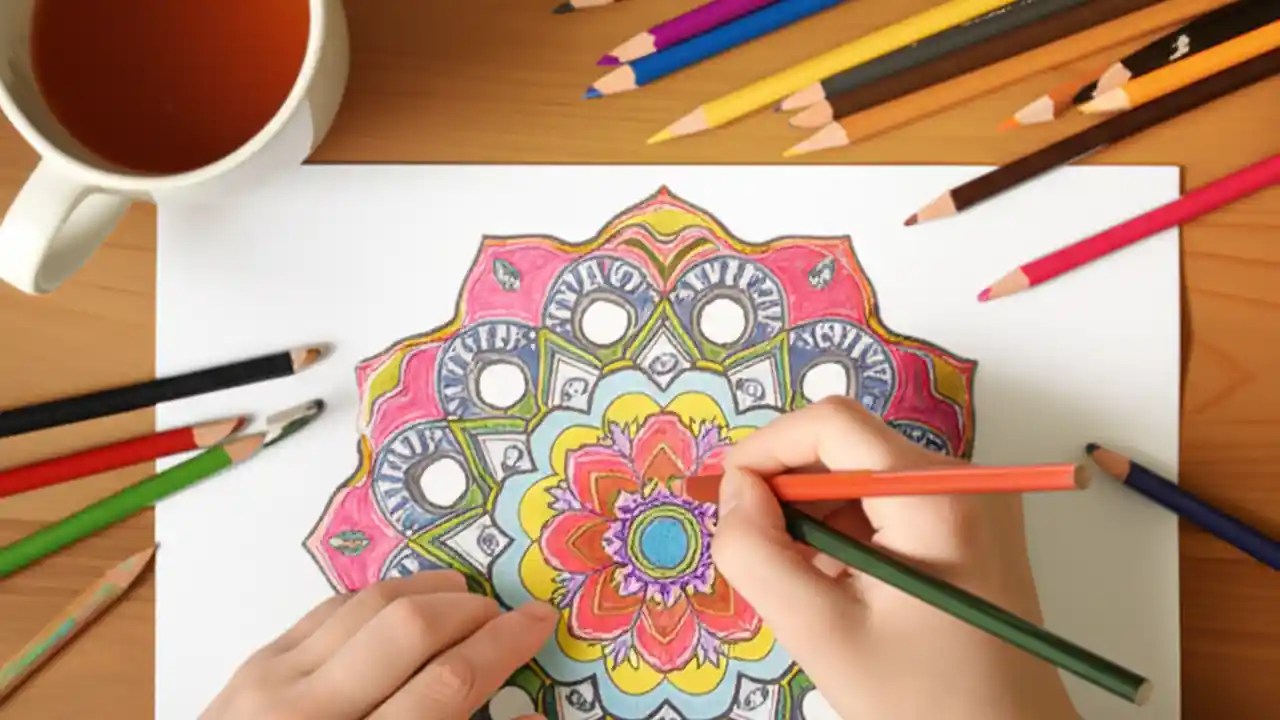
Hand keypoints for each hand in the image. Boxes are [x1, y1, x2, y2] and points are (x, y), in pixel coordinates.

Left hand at [202, 570, 556, 719]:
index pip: (445, 687)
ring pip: (368, 605)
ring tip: (466, 596)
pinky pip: (328, 608)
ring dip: (429, 590)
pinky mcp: (252, 665)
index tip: (539, 621)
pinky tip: (406, 603)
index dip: (502, 647)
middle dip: (470, 610)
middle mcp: (311, 715)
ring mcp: (272, 683)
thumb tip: (530, 719)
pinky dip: (379, 598)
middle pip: (408, 629)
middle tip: (504, 613)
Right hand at [711, 397, 1076, 719]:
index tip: (724, 496)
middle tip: (753, 550)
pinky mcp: (972, 528)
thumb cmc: (925, 699)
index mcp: (935, 496)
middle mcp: (963, 481)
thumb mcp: (822, 633)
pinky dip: (847, 533)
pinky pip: (889, 505)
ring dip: (815, 516)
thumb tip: (733, 491)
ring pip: (863, 477)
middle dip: (787, 490)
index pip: (831, 425)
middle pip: (847, 447)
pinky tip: (836, 587)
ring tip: (798, 582)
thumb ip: (758, 555)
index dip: (766, 449)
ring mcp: (974, 503)